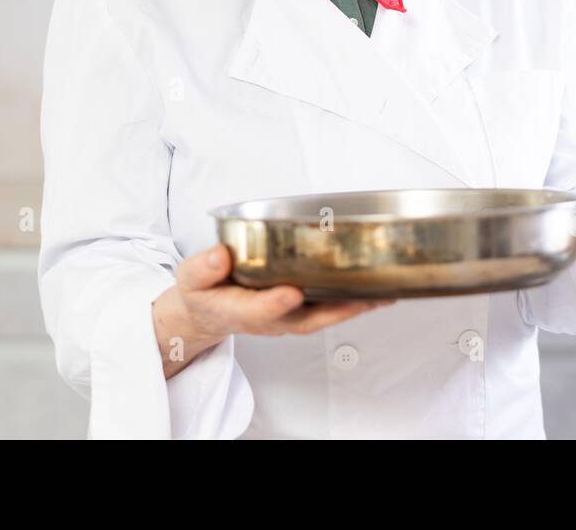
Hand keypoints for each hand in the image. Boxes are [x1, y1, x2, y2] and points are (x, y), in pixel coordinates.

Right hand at [152, 243, 393, 376]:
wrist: (208, 312)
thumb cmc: (203, 292)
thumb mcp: (191, 278)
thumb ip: (203, 268)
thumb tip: (220, 255)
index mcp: (238, 311)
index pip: (258, 310)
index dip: (275, 304)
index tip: (290, 293)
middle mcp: (269, 319)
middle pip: (305, 320)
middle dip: (335, 311)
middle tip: (364, 298)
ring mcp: (287, 318)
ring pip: (323, 316)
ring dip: (354, 308)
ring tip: (384, 294)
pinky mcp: (299, 310)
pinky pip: (329, 308)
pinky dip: (354, 302)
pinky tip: (378, 290)